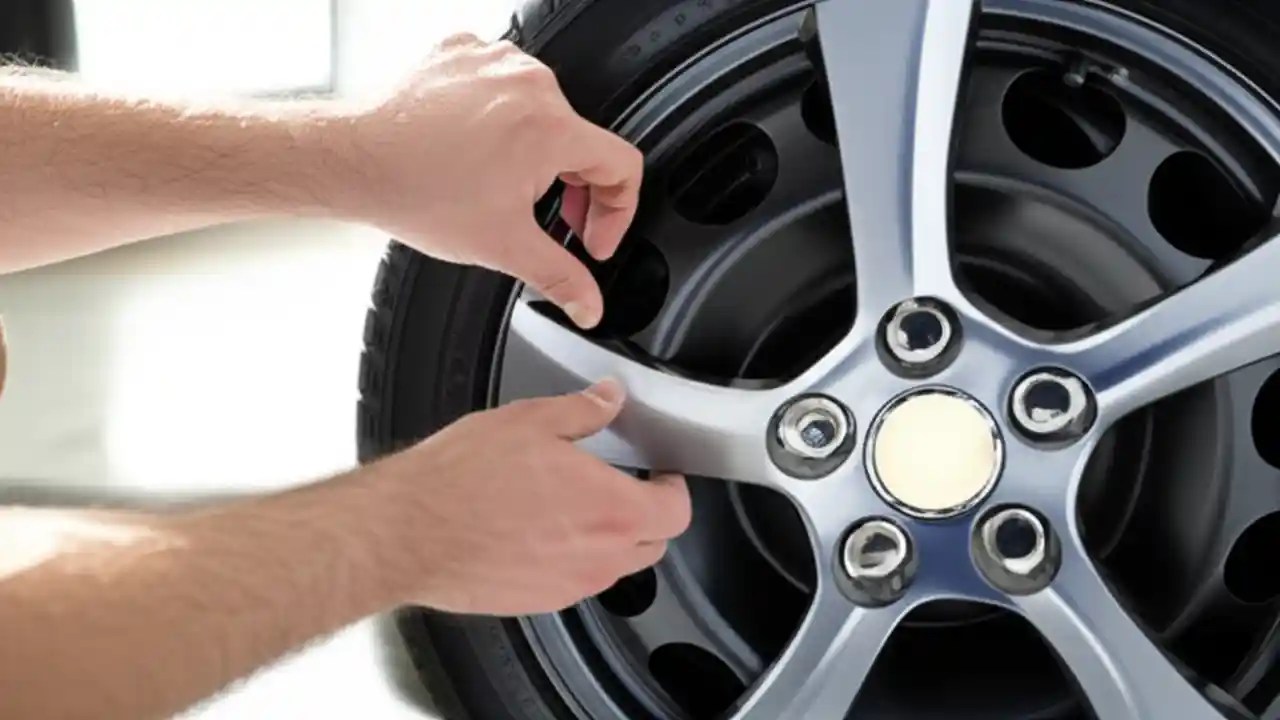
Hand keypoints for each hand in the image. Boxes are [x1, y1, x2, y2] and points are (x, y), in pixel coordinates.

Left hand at [342, 34, 642, 328]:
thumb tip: (590, 305)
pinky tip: (476, 149)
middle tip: (549, 222)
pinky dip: (500, 118)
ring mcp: (496, 61)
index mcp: (551, 128)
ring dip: (537, 153)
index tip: (590, 237)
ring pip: (544, 114)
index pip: (622, 166)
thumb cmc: (415, 192)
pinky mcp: (465, 53)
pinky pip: (505, 86)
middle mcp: (530, 84)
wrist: (352, 160)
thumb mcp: (503, 246)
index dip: (618, 212)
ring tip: (502, 184)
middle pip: (581, 141)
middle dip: (573, 188)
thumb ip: (560, 278)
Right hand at [377, 380, 690, 615]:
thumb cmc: (461, 481)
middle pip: (653, 544)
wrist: (408, 532)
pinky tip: (538, 533)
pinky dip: (571, 560)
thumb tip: (607, 399)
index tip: (661, 476)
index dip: (674, 490)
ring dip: (609, 540)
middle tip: (622, 488)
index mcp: (612, 509)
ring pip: (614, 567)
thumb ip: (583, 411)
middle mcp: (599, 556)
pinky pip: (574, 583)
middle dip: (646, 516)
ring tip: (574, 508)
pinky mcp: (537, 603)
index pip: (676, 511)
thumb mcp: (531, 421)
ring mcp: (569, 586)